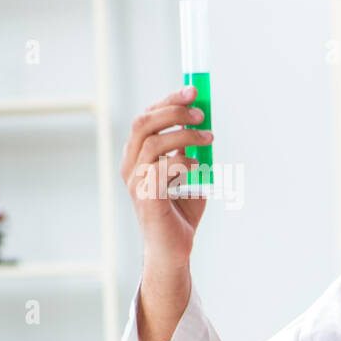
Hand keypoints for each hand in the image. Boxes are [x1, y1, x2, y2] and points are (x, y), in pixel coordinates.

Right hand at [121, 85, 211, 271]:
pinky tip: (198, 166)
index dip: (167, 101)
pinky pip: (162, 168)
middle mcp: (131, 166)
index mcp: (137, 157)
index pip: (145, 119)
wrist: (174, 248)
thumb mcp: (188, 174)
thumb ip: (189, 151)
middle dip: (173, 111)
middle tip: (201, 111)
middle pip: (143, 123)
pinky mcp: (146, 198)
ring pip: (153, 142)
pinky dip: (183, 161)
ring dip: (184, 135)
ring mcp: (136, 182)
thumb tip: (200, 125)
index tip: (191, 91)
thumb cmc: (180, 212)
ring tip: (208, 137)